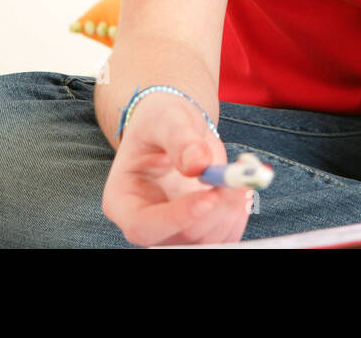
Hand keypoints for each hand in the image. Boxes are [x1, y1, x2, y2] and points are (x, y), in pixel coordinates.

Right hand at [102, 92, 252, 245]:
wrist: (177, 129)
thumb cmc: (162, 121)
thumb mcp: (167, 118)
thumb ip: (180, 138)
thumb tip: (199, 164)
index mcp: (123, 200)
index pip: (142, 226)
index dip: (177, 218)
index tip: (210, 197)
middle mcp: (146, 224)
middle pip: (179, 238)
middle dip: (213, 212)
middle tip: (233, 178)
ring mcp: (172, 231)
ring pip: (205, 241)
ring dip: (230, 212)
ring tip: (236, 175)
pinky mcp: (198, 230)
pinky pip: (223, 238)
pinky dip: (238, 215)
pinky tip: (237, 188)